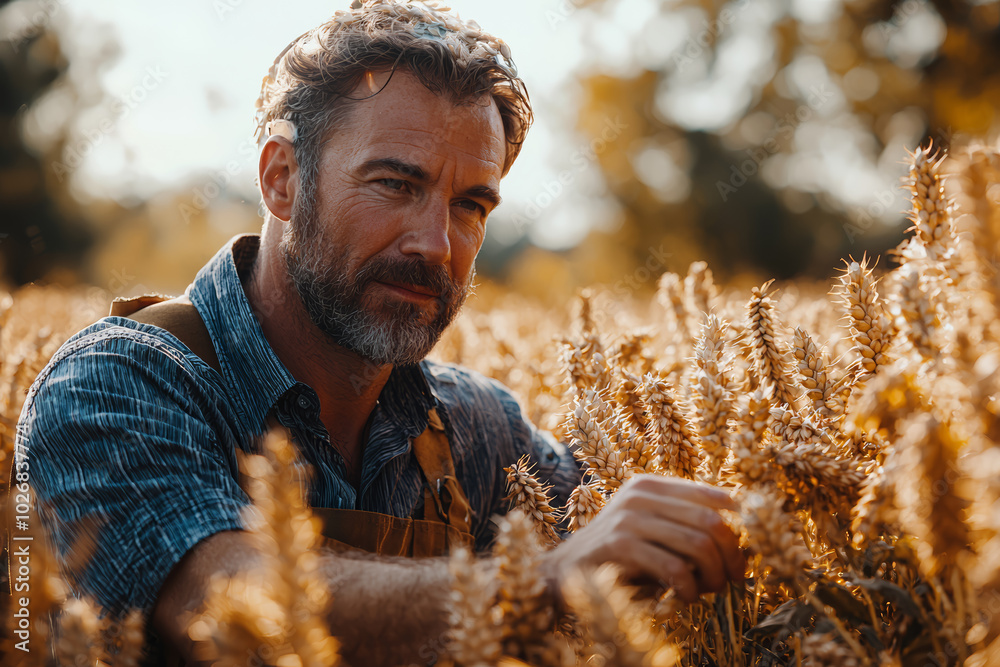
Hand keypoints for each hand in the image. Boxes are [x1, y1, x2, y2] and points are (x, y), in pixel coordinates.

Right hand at [540, 475, 744, 606]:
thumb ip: (682, 525)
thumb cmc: (616, 556)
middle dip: (731, 555)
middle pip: (711, 520)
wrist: (563, 573)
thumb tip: (738, 541)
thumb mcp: (650, 531)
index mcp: (650, 485)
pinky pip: (674, 567)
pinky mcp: (620, 545)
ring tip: (709, 589)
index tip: (744, 552)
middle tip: (734, 578)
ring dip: (713, 574)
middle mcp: (640, 494)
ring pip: (697, 543)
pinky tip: (685, 596)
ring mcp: (628, 518)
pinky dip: (689, 587)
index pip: (712, 494)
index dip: (739, 524)